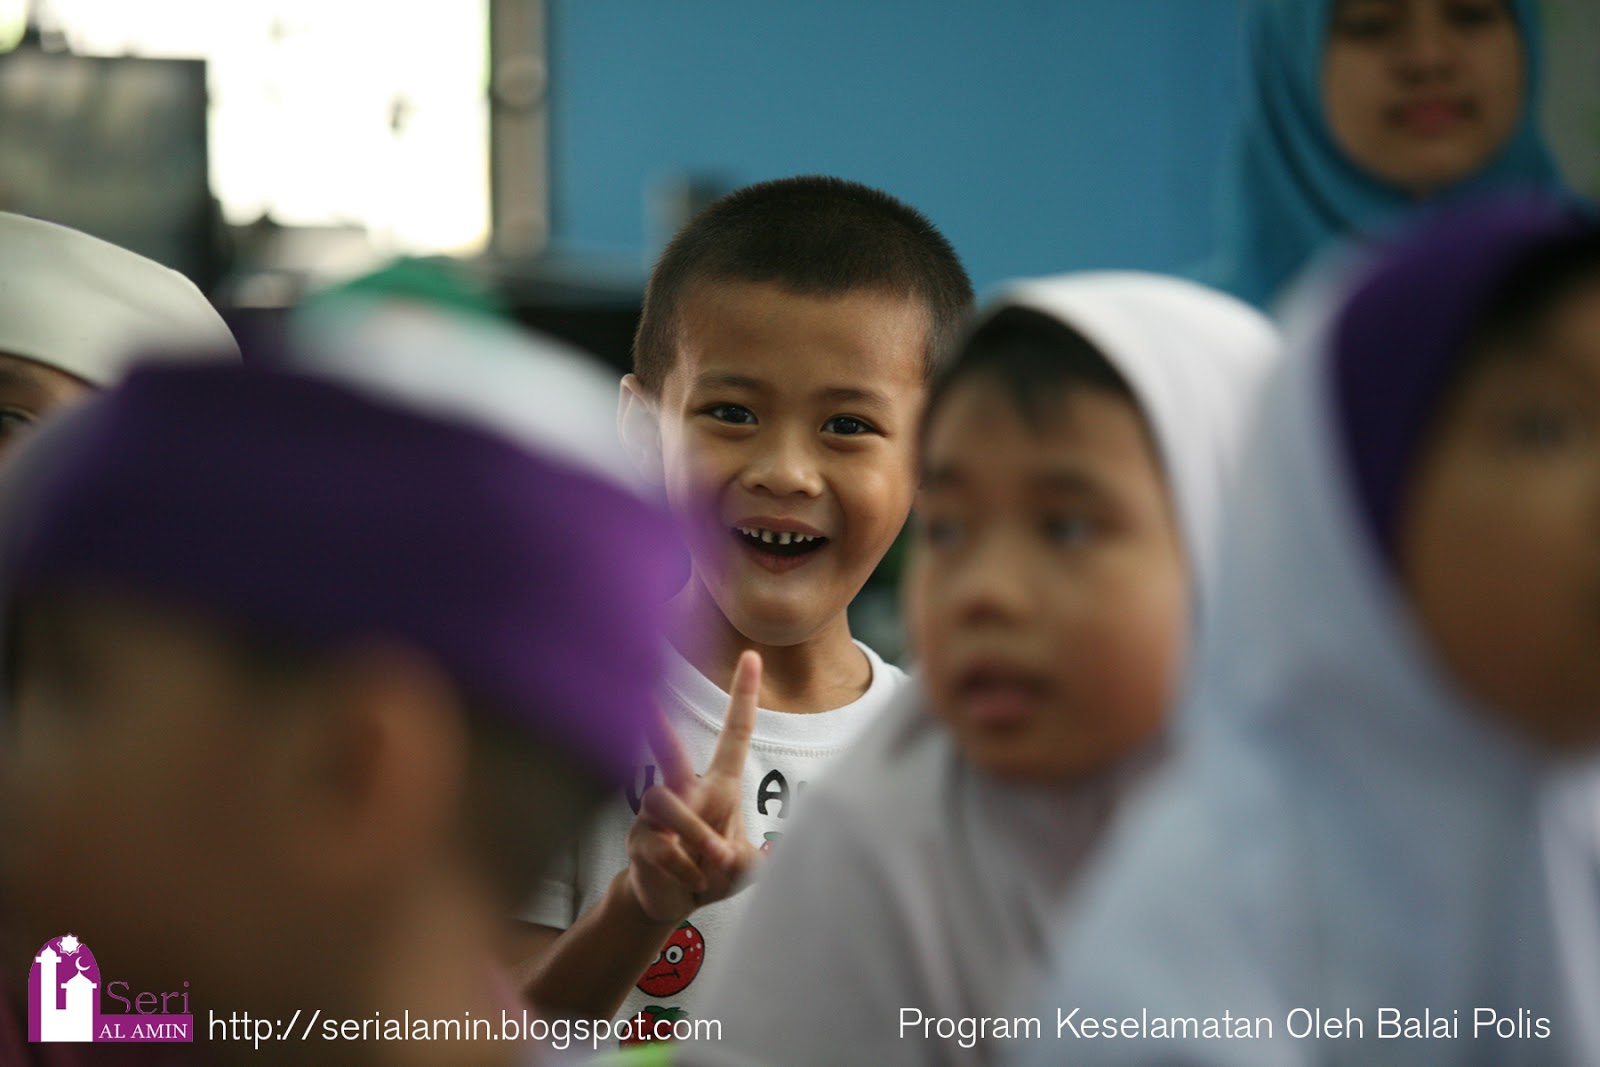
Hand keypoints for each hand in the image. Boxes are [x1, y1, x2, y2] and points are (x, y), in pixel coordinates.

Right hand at [625, 650, 762, 922]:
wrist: (674, 900)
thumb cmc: (712, 870)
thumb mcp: (745, 866)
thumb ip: (752, 860)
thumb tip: (747, 854)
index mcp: (719, 787)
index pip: (735, 735)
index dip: (744, 697)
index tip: (753, 657)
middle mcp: (685, 791)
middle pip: (671, 752)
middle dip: (658, 726)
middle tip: (645, 699)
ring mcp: (656, 815)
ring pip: (667, 804)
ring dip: (694, 834)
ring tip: (712, 861)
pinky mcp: (639, 840)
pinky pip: (661, 847)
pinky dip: (684, 868)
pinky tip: (692, 881)